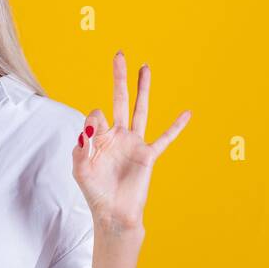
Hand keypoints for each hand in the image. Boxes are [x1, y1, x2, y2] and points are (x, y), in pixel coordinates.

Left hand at [72, 51, 190, 234]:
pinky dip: (176, 126)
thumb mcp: (81, 168)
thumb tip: (93, 119)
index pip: (95, 115)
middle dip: (119, 77)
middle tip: (119, 54)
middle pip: (120, 99)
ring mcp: (134, 143)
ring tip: (145, 67)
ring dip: (143, 88)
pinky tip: (187, 113)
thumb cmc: (95, 192)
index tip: (91, 137)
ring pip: (140, 109)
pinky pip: (165, 138)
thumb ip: (83, 144)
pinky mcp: (148, 155)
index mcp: (99, 137)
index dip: (93, 123)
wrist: (113, 213)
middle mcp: (118, 135)